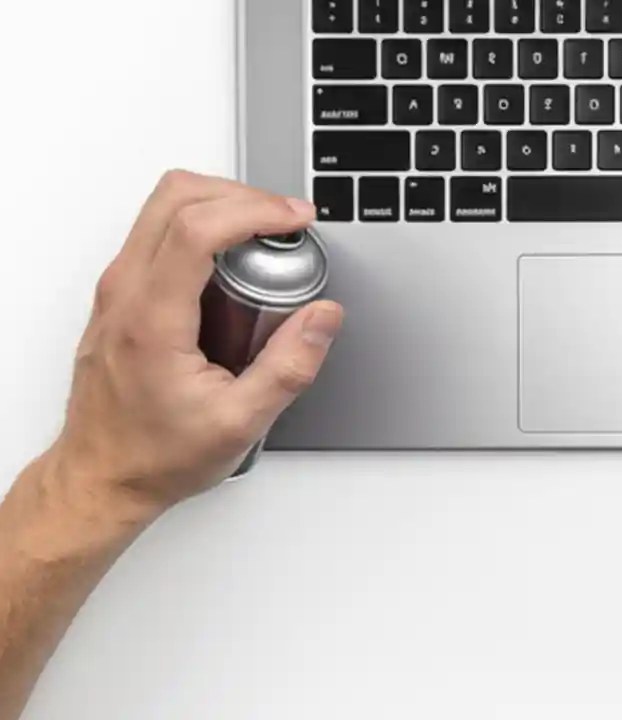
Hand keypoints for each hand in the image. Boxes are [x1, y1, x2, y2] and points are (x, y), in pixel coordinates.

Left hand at [49, 170, 344, 519]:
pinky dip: (203, 225)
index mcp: (150, 320)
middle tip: (285, 220)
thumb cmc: (154, 456)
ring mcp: (117, 289)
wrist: (100, 478)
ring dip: (221, 205)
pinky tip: (237, 260)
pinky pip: (158, 231)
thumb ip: (289, 367)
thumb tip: (324, 318)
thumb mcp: (239, 424)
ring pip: (163, 205)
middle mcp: (124, 292)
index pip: (195, 228)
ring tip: (267, 238)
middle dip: (240, 194)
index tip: (294, 220)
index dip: (254, 210)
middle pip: (175, 195)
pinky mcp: (122, 293)